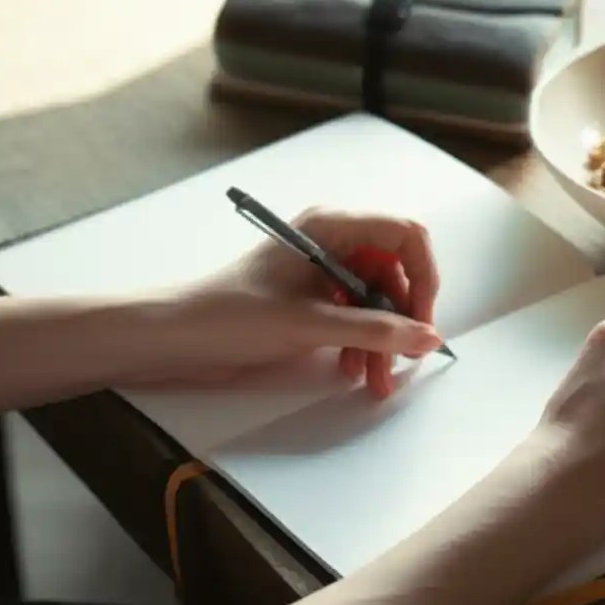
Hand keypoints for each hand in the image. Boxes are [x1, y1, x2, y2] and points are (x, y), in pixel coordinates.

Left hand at [144, 207, 444, 394]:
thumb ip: (375, 331)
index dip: (424, 275)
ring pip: (378, 300)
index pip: (405, 235)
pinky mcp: (313, 297)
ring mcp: (323, 269)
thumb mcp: (311, 324)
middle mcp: (333, 241)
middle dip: (402, 318)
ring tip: (375, 379)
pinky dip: (361, 342)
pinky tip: (353, 369)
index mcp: (332, 226)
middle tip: (402, 359)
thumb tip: (428, 339)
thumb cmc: (232, 314)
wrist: (176, 337)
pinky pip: (355, 314)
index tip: (423, 319)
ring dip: (382, 338)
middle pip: (395, 272)